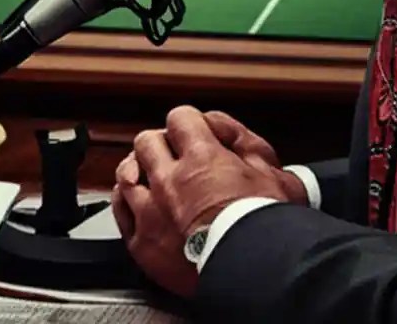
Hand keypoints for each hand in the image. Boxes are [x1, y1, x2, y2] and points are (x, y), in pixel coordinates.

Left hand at [112, 106, 293, 298]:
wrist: (256, 277)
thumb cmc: (269, 231)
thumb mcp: (276, 174)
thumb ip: (245, 142)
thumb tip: (219, 127)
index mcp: (202, 159)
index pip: (179, 118)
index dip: (188, 123)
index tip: (193, 133)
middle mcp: (170, 181)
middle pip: (146, 142)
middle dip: (160, 144)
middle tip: (172, 155)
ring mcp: (151, 213)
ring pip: (126, 174)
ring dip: (138, 170)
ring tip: (150, 176)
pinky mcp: (142, 244)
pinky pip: (120, 211)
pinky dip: (126, 200)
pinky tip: (136, 200)